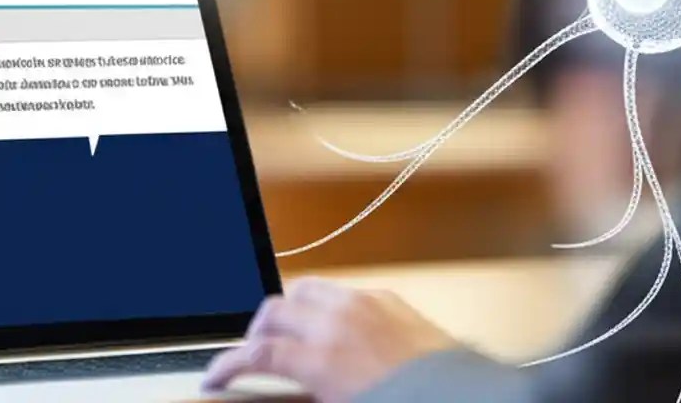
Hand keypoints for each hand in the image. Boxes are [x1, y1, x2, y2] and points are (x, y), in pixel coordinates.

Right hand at [203, 277, 456, 402]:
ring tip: (290, 333)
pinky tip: (335, 326)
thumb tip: (288, 394)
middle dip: (254, 333)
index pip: (255, 355)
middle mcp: (338, 323)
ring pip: (304, 289)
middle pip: (272, 311)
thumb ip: (306, 396)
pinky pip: (343, 291)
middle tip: (253, 354)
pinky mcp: (388, 299)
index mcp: (323, 359)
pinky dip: (328, 306)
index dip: (225, 366)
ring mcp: (364, 304)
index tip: (215, 377)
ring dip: (289, 311)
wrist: (464, 400)